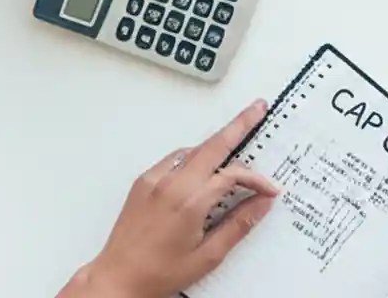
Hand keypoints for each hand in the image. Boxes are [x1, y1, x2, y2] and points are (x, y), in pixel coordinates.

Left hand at [61, 100, 281, 297]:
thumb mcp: (207, 256)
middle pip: (213, 145)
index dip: (255, 179)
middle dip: (239, 124)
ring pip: (193, 150)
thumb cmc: (159, 273)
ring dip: (215, 145)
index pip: (232, 175)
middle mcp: (171, 184)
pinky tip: (202, 169)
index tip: (269, 190)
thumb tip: (262, 204)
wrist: (117, 279)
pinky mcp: (143, 182)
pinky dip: (193, 157)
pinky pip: (174, 159)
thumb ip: (238, 225)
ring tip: (235, 142)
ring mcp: (154, 180)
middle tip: (257, 108)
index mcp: (190, 203)